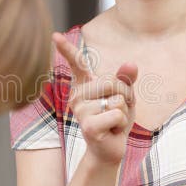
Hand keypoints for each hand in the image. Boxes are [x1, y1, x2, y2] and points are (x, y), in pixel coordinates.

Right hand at [53, 33, 137, 165]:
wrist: (111, 149)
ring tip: (113, 122)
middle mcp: (78, 96)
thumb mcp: (124, 95)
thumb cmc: (115, 119)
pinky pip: (117, 114)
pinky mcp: (88, 126)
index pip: (76, 63)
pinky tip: (112, 131)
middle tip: (117, 110)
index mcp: (84, 85)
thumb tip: (131, 64)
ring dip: (123, 112)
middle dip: (125, 95)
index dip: (66, 49)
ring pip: (117, 99)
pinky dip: (122, 124)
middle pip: (112, 81)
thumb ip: (126, 79)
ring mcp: (80, 111)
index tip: (54, 35)